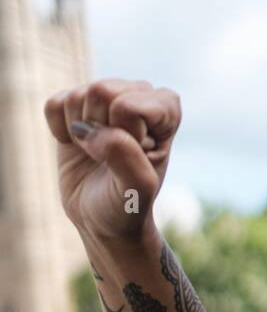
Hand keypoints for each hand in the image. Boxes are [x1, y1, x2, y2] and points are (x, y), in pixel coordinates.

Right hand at [44, 78, 180, 246]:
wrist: (103, 220)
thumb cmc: (128, 204)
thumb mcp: (137, 189)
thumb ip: (125, 156)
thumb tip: (90, 131)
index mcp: (167, 108)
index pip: (129, 106)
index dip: (125, 137)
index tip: (135, 160)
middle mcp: (139, 93)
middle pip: (100, 91)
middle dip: (100, 132)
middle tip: (110, 158)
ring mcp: (106, 96)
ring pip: (76, 97)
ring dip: (80, 134)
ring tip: (96, 154)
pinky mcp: (75, 104)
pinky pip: (54, 104)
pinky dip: (59, 131)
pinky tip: (78, 147)